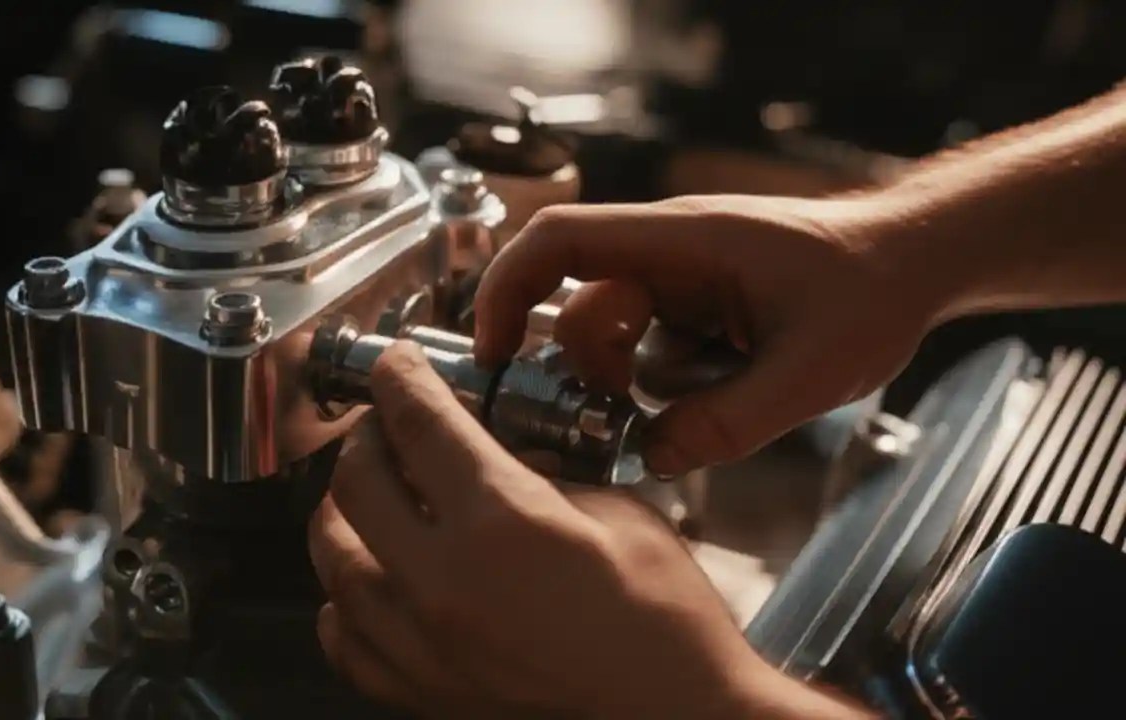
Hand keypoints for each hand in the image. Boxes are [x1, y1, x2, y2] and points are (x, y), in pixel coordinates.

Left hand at [308, 342, 870, 718]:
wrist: (677, 716)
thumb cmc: (663, 621)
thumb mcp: (615, 510)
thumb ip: (539, 471)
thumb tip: (495, 449)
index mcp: (504, 524)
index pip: (420, 423)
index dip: (401, 378)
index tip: (398, 365)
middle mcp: (446, 585)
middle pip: (357, 482)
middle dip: (368, 436)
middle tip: (391, 425)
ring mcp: (423, 646)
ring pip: (333, 557)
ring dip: (344, 511)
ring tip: (374, 493)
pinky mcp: (420, 692)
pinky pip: (343, 634)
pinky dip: (345, 596)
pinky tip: (373, 576)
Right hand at [472, 194, 940, 474]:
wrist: (915, 261)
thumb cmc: (872, 290)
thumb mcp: (811, 371)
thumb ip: (728, 424)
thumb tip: (651, 458)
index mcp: (681, 242)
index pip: (559, 241)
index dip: (505, 289)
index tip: (492, 355)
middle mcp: (667, 257)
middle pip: (580, 311)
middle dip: (592, 374)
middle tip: (622, 422)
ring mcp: (680, 286)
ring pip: (616, 344)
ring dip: (637, 388)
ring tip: (701, 408)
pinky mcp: (695, 314)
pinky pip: (652, 358)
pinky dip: (670, 391)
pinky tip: (725, 396)